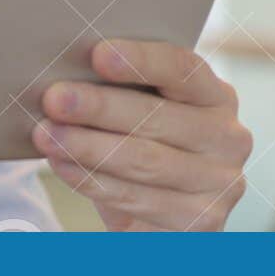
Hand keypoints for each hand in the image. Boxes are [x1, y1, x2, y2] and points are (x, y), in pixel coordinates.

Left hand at [32, 39, 251, 230]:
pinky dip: (93, 180)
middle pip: (157, 117)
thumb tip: (67, 68)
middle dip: (99, 107)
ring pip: (144, 160)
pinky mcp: (201, 222)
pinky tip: (63, 166)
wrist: (157, 214)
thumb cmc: (141, 143)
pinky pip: (138, 198)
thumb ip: (121, 88)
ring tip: (46, 135)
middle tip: (53, 98)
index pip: (183, 69)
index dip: (141, 60)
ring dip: (87, 146)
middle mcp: (228, 137)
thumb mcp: (140, 111)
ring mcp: (221, 183)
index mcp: (216, 95)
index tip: (97, 54)